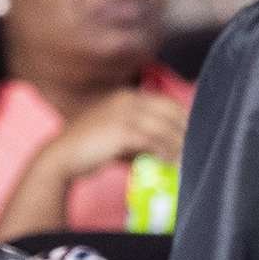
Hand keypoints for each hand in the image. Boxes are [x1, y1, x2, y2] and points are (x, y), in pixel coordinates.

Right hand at [35, 88, 190, 184]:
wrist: (61, 156)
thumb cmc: (89, 148)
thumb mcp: (117, 134)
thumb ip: (141, 135)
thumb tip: (169, 148)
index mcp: (126, 96)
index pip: (166, 103)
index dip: (183, 119)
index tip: (194, 135)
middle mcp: (127, 100)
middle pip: (170, 111)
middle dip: (186, 131)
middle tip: (197, 148)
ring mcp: (123, 113)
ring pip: (164, 127)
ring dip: (179, 144)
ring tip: (187, 160)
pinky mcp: (121, 130)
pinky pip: (153, 140)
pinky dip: (165, 152)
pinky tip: (170, 163)